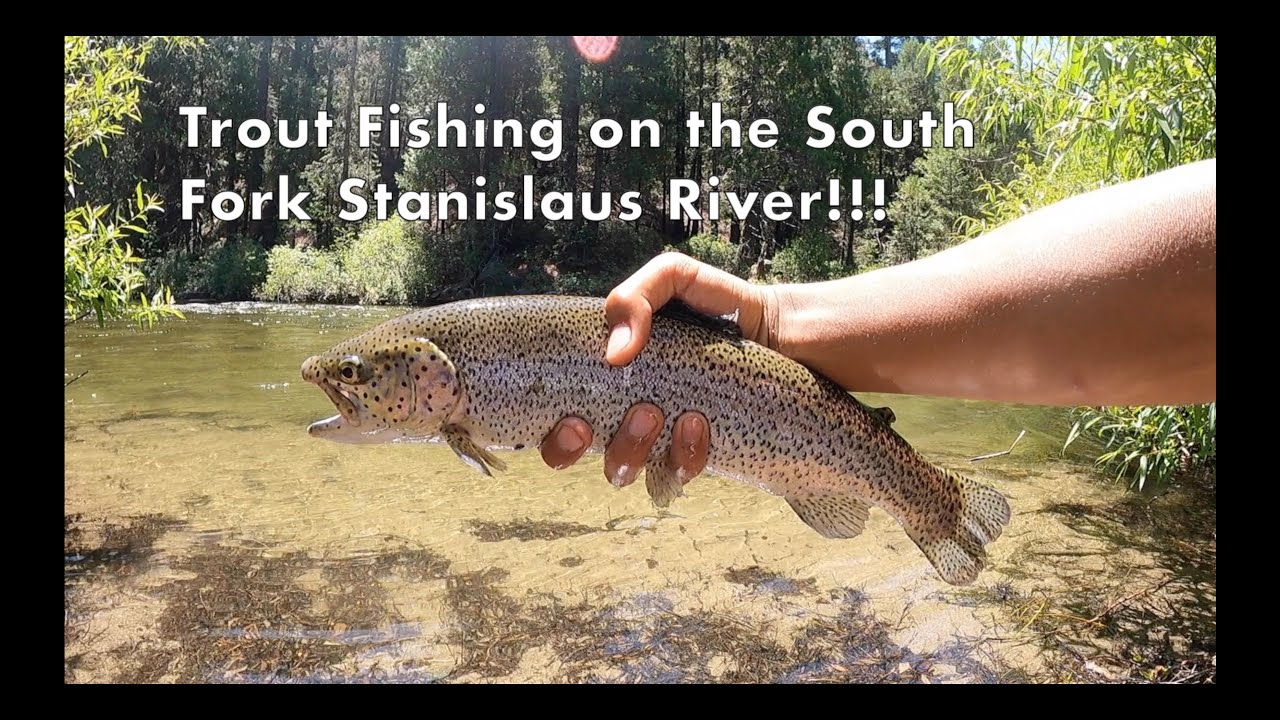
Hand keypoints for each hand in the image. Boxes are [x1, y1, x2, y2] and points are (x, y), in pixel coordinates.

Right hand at [540, 252, 782, 485]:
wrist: (787, 335)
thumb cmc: (722, 305)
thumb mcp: (674, 279)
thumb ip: (633, 297)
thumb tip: (614, 355)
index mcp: (605, 377)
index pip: (556, 417)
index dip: (551, 435)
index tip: (572, 419)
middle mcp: (622, 412)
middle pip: (572, 455)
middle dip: (576, 449)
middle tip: (618, 412)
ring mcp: (658, 439)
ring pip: (621, 470)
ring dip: (630, 449)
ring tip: (662, 414)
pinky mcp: (698, 455)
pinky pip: (675, 474)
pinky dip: (682, 455)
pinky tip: (699, 424)